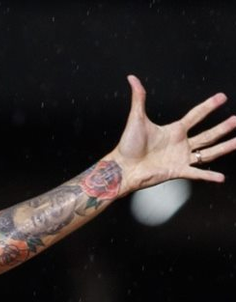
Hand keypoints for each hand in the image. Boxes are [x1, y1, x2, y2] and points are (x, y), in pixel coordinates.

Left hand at [113, 75, 235, 192]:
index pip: (196, 115)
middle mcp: (180, 144)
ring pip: (208, 153)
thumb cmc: (127, 145)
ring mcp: (180, 157)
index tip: (222, 97)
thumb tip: (132, 78)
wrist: (122, 166)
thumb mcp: (136, 118)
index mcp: (174, 130)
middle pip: (207, 135)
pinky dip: (208, 176)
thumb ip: (138, 98)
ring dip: (224, 147)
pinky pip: (196, 173)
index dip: (209, 106)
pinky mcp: (177, 171)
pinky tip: (221, 177)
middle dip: (223, 127)